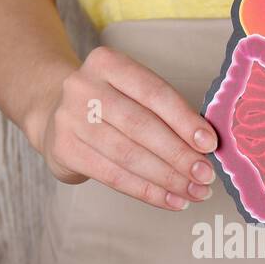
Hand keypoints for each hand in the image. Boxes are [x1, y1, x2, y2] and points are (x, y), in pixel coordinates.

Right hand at [41, 46, 218, 209]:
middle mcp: (83, 87)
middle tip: (205, 175)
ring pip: (128, 155)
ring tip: (194, 192)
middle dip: (179, 155)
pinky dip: (147, 191)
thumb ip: (163, 112)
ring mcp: (69, 119)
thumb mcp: (130, 93)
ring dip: (167, 178)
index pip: (154, 92)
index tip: (210, 144)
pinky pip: (113, 176)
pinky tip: (171, 200)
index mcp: (106, 63)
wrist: (54, 114)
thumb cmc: (109, 105)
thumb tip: (206, 145)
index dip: (184, 120)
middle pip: (141, 126)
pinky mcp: (64, 150)